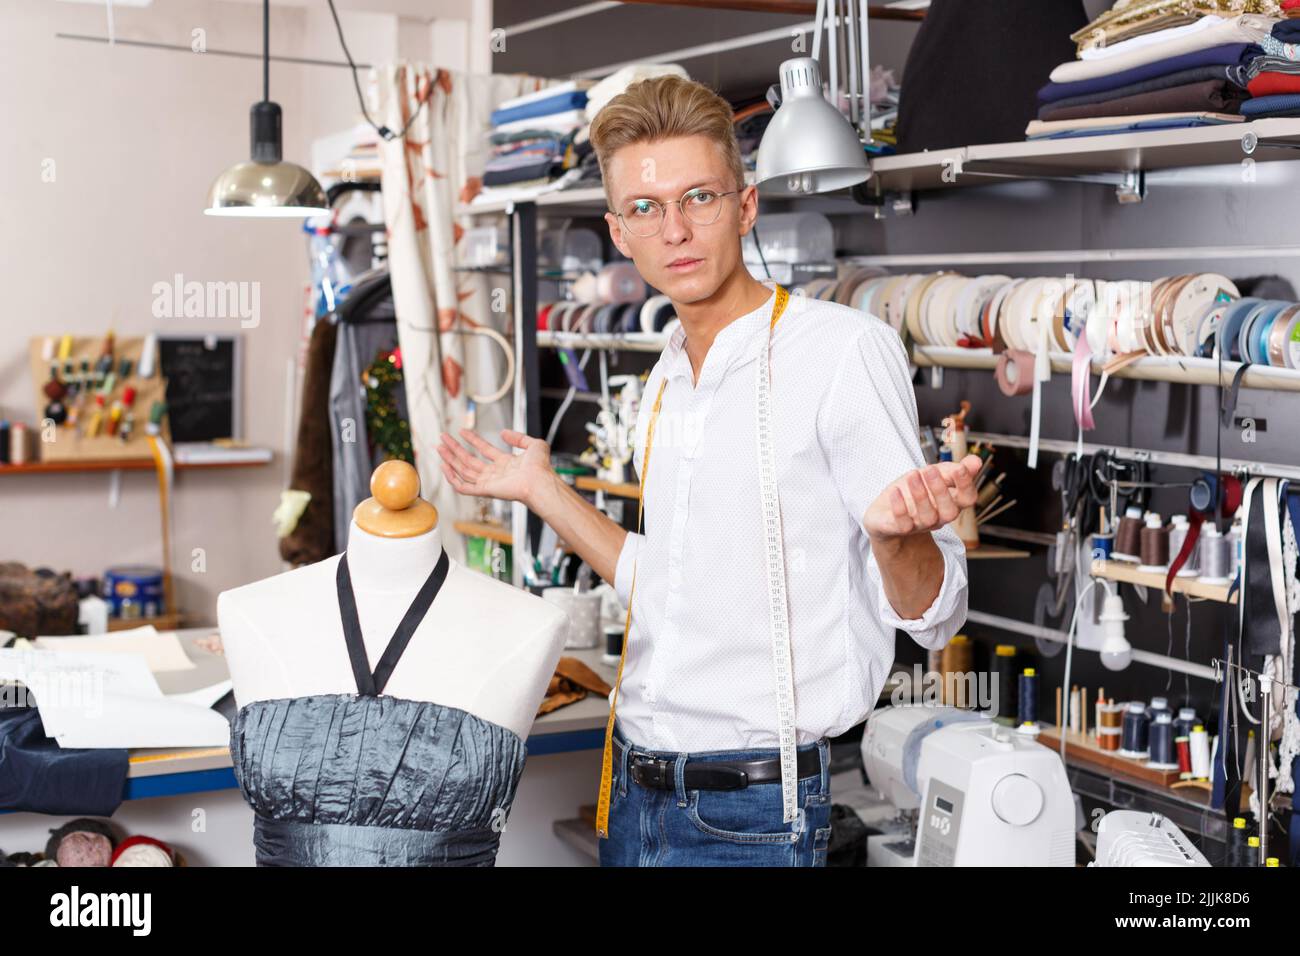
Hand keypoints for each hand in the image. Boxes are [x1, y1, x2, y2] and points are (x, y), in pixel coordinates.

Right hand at [437, 428, 552, 507]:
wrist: (539, 480)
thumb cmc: (541, 467)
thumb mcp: (533, 444)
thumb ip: (518, 437)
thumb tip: (503, 432)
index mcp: (506, 464)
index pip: (484, 450)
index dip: (473, 439)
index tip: (462, 431)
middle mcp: (496, 474)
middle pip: (470, 461)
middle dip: (455, 449)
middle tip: (443, 438)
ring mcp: (489, 483)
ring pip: (463, 472)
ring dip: (450, 459)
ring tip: (440, 447)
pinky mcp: (484, 491)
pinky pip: (463, 487)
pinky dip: (452, 478)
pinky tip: (444, 466)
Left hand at [864, 454, 981, 542]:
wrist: (886, 512)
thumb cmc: (915, 491)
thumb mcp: (934, 475)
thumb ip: (953, 470)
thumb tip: (976, 461)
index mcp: (952, 502)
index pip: (967, 498)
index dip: (966, 484)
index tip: (959, 468)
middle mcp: (939, 516)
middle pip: (949, 512)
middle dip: (940, 490)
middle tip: (930, 469)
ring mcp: (920, 524)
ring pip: (927, 517)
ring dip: (920, 495)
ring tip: (912, 475)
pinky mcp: (900, 528)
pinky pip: (904, 524)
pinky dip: (899, 508)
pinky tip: (895, 491)